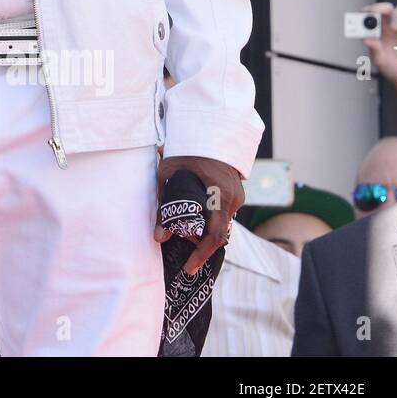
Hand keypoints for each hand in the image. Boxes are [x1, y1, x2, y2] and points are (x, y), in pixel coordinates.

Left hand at [155, 154, 243, 274]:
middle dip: (202, 248)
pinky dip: (211, 223)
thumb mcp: (168, 175)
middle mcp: (234, 200)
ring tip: (185, 240)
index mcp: (220, 197)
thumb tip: (159, 237)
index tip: (189, 268)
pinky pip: (224, 215)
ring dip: (206, 234)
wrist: (206, 129)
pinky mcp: (235, 194)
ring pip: (222, 224)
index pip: (215, 237)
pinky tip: (195, 225)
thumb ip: (164, 206)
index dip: (201, 255)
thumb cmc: (185, 150)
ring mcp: (237, 197)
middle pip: (220, 234)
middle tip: (184, 258)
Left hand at [360, 1, 396, 86]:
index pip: (373, 13)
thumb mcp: (381, 60)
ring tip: (394, 27)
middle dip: (380, 7)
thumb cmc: (394, 67)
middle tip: (376, 14)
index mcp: (380, 29)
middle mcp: (393, 24)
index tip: (364, 12)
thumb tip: (367, 40)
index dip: (368, 10)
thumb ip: (374, 50)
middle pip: (388, 7)